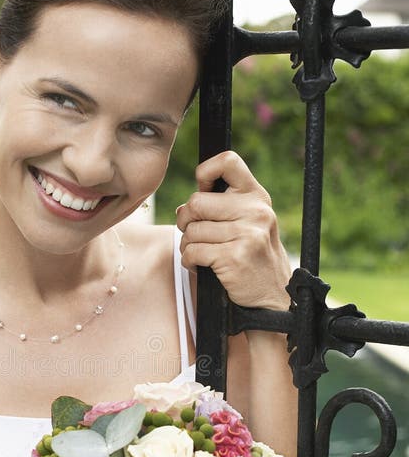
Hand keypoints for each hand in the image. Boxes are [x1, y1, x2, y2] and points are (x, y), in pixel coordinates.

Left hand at [176, 150, 290, 309]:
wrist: (274, 294)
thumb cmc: (254, 257)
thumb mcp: (250, 223)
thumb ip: (223, 207)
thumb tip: (183, 207)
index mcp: (257, 196)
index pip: (228, 161)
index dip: (205, 172)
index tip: (202, 191)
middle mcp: (254, 211)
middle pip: (196, 202)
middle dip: (185, 220)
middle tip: (192, 232)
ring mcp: (246, 234)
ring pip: (191, 230)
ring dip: (187, 245)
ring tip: (201, 253)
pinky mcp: (233, 257)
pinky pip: (192, 252)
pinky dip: (188, 261)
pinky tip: (200, 265)